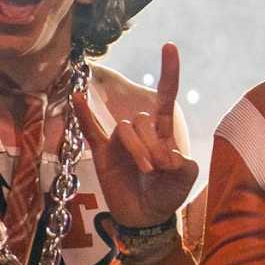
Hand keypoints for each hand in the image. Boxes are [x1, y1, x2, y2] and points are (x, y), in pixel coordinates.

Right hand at [74, 43, 197, 228]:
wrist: (144, 218)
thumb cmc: (167, 195)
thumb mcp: (186, 179)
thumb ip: (183, 164)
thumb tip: (164, 154)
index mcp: (163, 132)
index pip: (165, 97)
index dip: (169, 73)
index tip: (169, 47)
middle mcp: (141, 131)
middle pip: (142, 119)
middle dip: (151, 143)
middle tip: (157, 169)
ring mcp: (120, 141)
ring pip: (125, 129)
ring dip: (137, 148)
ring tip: (145, 171)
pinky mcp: (103, 152)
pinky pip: (91, 128)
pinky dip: (84, 113)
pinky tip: (78, 97)